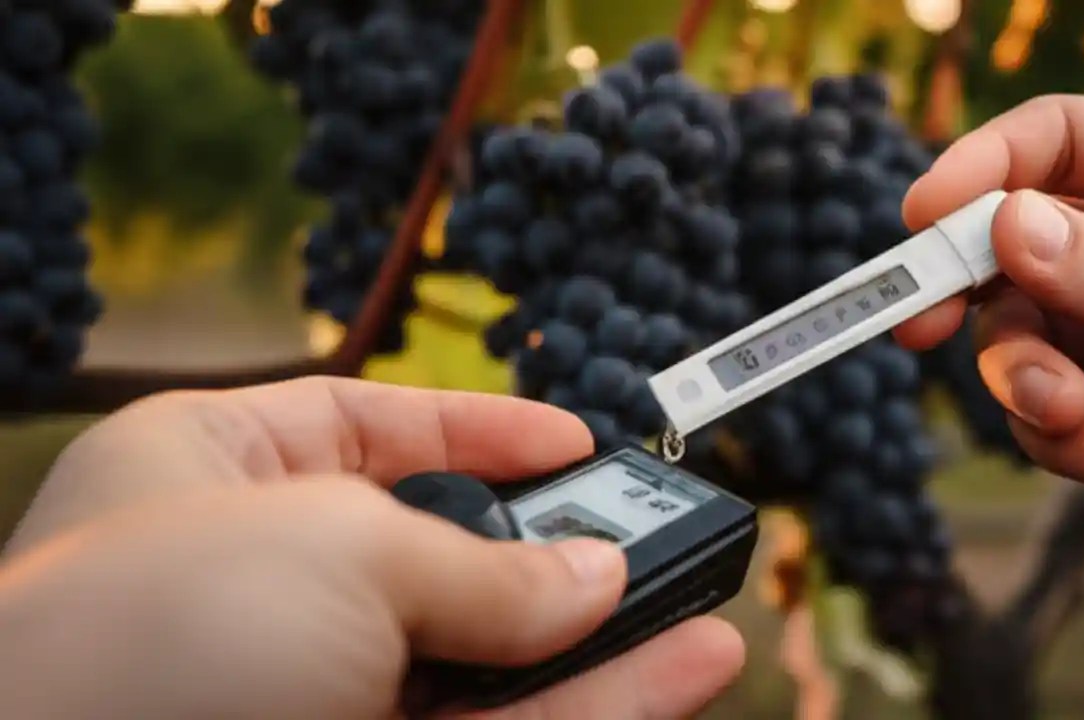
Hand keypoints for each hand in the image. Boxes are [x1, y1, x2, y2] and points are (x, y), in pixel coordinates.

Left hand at [0, 378, 744, 718]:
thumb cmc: (151, 641)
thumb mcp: (337, 550)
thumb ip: (482, 565)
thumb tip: (591, 582)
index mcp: (212, 474)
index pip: (367, 423)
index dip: (477, 428)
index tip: (574, 444)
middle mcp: (263, 584)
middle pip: (445, 548)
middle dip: (554, 545)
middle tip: (652, 530)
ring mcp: (310, 690)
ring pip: (488, 659)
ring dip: (601, 638)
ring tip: (705, 600)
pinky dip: (598, 705)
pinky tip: (684, 668)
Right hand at [893, 95, 1083, 537]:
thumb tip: (1009, 230)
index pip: (1059, 142)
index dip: (984, 166)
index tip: (924, 213)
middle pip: (1009, 249)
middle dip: (967, 291)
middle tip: (920, 324)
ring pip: (1017, 343)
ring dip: (1030, 387)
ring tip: (1079, 417)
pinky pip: (1049, 420)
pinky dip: (1071, 443)